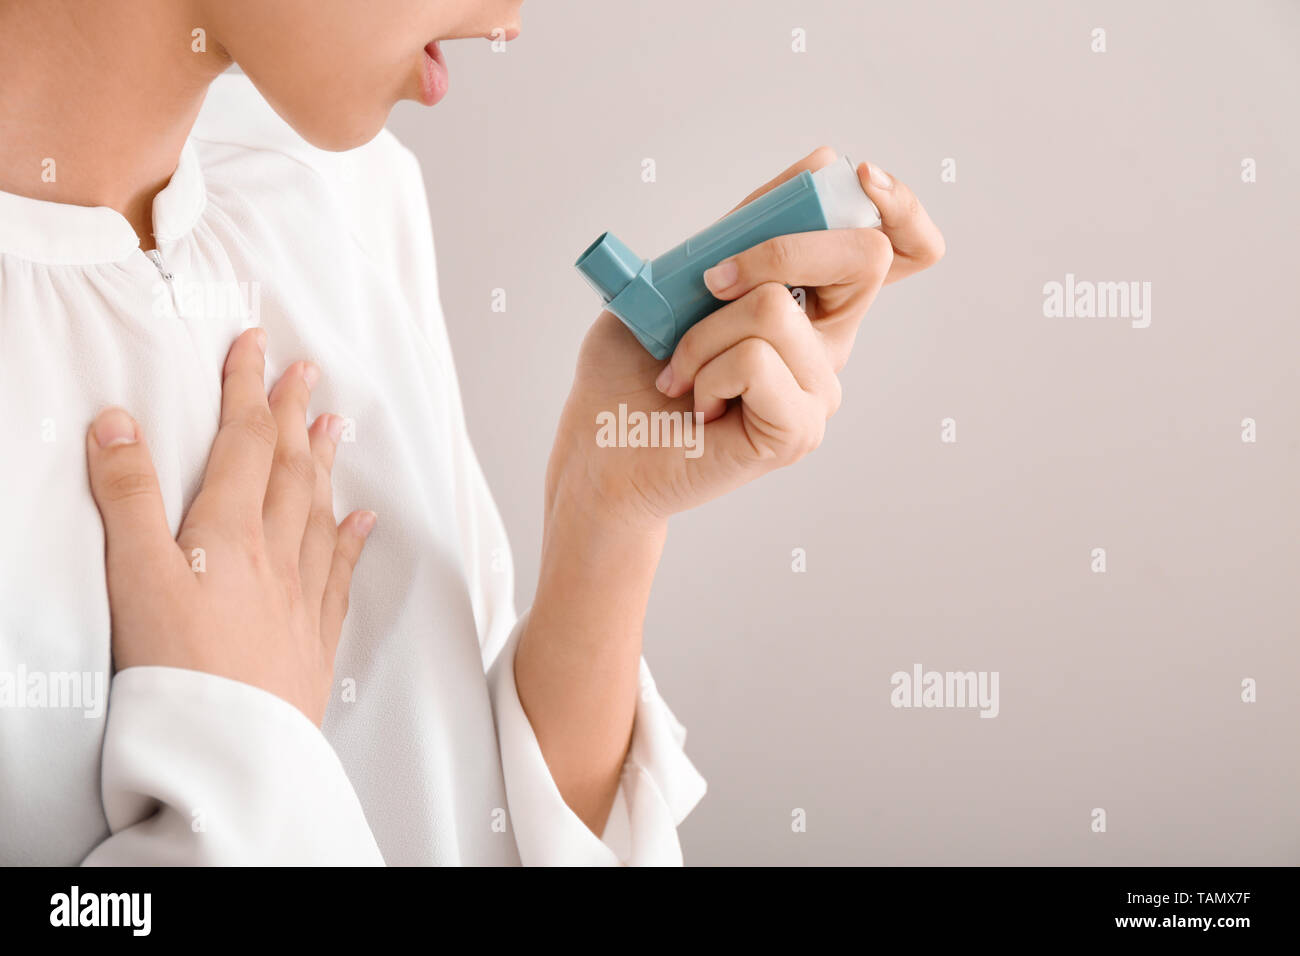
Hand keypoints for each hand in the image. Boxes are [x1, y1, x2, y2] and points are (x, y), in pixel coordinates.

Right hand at [85, 328, 374, 725]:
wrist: (232, 746)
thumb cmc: (177, 665)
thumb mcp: (132, 573)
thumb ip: (126, 495)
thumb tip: (118, 422)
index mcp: (229, 530)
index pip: (244, 440)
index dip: (248, 388)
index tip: (257, 346)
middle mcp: (275, 553)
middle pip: (289, 467)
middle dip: (294, 414)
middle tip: (307, 372)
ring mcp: (301, 594)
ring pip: (318, 512)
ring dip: (325, 463)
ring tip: (336, 425)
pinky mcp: (313, 635)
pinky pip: (338, 573)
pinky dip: (350, 540)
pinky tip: (364, 522)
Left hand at [548, 146, 944, 527]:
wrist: (600, 446)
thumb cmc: (634, 367)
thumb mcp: (679, 276)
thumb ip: (743, 230)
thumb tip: (819, 165)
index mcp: (811, 304)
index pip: (904, 249)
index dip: (903, 206)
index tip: (859, 178)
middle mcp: (828, 345)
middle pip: (865, 255)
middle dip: (776, 247)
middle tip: (711, 284)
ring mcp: (819, 390)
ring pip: (776, 308)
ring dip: (701, 333)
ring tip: (680, 374)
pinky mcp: (798, 430)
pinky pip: (755, 360)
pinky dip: (704, 372)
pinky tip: (698, 406)